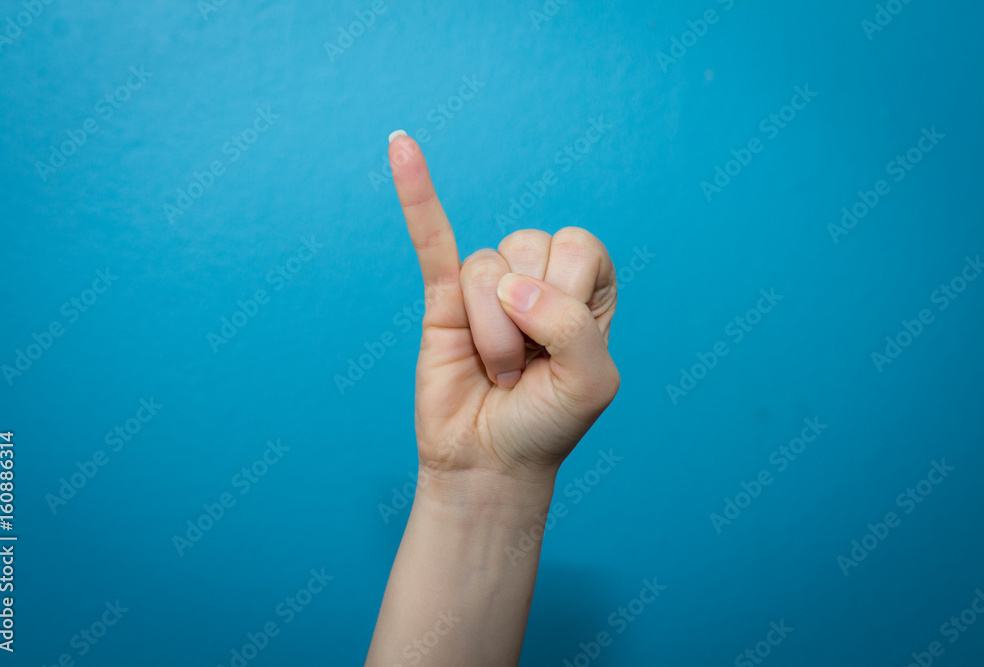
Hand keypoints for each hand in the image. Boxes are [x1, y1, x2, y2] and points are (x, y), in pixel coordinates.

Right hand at [389, 134, 619, 489]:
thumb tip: (511, 286)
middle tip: (525, 369)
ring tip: (496, 368)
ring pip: (484, 268)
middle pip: (530, 248)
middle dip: (526, 323)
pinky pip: (429, 236)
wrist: (489, 463)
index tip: (562, 348)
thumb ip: (572, 327)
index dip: (568, 296)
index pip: (579, 246)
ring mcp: (487, 284)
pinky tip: (401, 147)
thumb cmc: (547, 424)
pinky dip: (415, 192)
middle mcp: (538, 276)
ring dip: (490, 333)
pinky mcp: (441, 295)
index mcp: (586, 287)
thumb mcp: (592, 383)